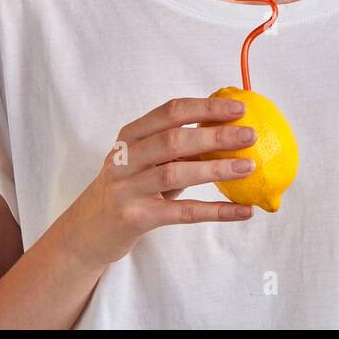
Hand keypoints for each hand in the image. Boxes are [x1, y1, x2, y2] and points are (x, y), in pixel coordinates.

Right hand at [56, 95, 257, 269]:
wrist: (88, 230)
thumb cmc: (130, 187)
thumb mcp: (147, 160)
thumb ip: (179, 145)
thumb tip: (230, 127)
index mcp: (130, 136)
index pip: (170, 112)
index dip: (206, 108)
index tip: (239, 109)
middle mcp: (124, 158)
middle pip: (173, 140)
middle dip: (215, 135)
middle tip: (250, 135)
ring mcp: (126, 188)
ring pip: (175, 173)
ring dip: (216, 169)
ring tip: (249, 167)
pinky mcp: (135, 218)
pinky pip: (182, 212)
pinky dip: (215, 210)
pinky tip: (242, 210)